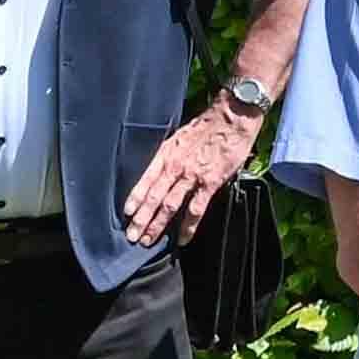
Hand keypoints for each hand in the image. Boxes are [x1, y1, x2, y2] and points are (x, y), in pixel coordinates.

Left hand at [130, 101, 259, 245]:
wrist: (232, 117)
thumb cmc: (208, 125)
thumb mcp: (180, 136)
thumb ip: (170, 155)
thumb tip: (162, 172)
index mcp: (166, 153)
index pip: (145, 179)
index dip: (135, 198)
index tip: (127, 213)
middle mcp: (175, 166)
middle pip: (153, 197)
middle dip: (141, 219)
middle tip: (131, 236)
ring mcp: (192, 176)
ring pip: (169, 205)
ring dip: (157, 225)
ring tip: (147, 241)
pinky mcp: (210, 183)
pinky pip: (195, 210)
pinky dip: (187, 227)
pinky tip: (182, 240)